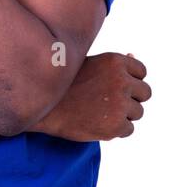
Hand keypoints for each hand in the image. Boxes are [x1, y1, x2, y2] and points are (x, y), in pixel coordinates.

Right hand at [35, 52, 151, 141]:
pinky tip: (97, 123)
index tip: (112, 88)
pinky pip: (129, 129)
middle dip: (131, 99)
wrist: (42, 107)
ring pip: (137, 113)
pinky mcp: (115, 125)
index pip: (141, 73)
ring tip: (100, 113)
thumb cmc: (63, 83)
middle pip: (145, 93)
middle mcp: (122, 81)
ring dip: (123, 115)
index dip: (129, 81)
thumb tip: (134, 56)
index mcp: (116, 62)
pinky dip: (116, 130)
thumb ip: (113, 63)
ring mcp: (120, 104)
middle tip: (109, 103)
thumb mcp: (88, 63)